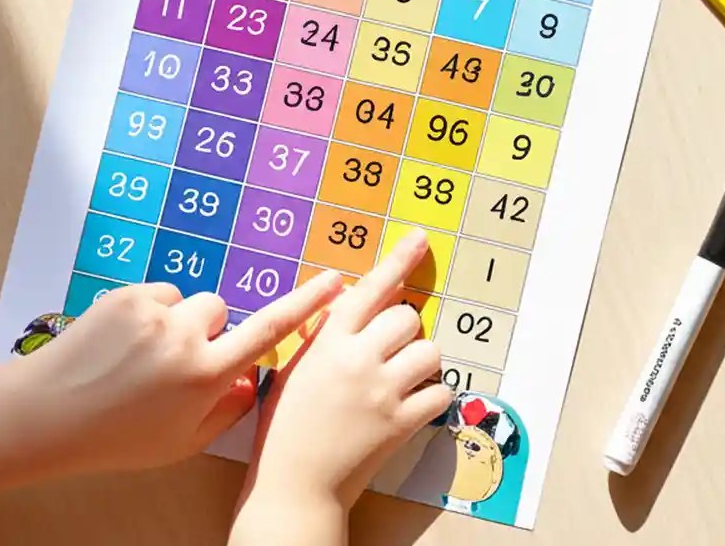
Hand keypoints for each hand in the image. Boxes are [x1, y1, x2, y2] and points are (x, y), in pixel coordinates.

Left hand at [0, 273, 342, 473]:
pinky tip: (122, 344)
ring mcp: (152, 312)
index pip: (270, 331)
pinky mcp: (125, 295)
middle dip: (207, 331)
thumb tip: (250, 380)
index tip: (334, 280)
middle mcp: (184, 338)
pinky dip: (147, 313)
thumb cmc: (117, 436)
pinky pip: (156, 295)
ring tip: (139, 357)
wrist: (46, 414)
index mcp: (206, 376)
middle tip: (174, 364)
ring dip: (175, 322)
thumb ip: (228, 410)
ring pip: (186, 303)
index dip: (307, 304)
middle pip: (220, 312)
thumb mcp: (182, 442)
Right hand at [243, 230, 453, 509]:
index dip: (398, 261)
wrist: (295, 484)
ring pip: (430, 352)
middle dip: (402, 330)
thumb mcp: (293, 368)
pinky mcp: (402, 422)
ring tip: (397, 380)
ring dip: (419, 361)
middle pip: (408, 317)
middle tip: (385, 352)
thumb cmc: (284, 427)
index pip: (370, 289)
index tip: (420, 239)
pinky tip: (408, 404)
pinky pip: (440, 392)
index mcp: (328, 342)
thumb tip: (349, 302)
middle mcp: (359, 360)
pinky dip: (431, 395)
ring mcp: (384, 392)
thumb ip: (322, 334)